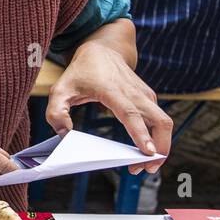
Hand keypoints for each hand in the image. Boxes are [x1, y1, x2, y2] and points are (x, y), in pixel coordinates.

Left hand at [47, 44, 171, 174]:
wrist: (102, 50)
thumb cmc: (80, 72)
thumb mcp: (59, 89)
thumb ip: (56, 112)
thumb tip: (64, 134)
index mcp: (113, 90)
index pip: (131, 114)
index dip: (141, 134)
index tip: (149, 152)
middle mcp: (134, 92)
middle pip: (160, 121)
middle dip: (159, 148)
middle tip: (145, 169)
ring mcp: (145, 95)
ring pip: (164, 122)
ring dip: (161, 146)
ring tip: (143, 166)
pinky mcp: (149, 98)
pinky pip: (160, 120)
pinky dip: (158, 137)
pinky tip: (144, 151)